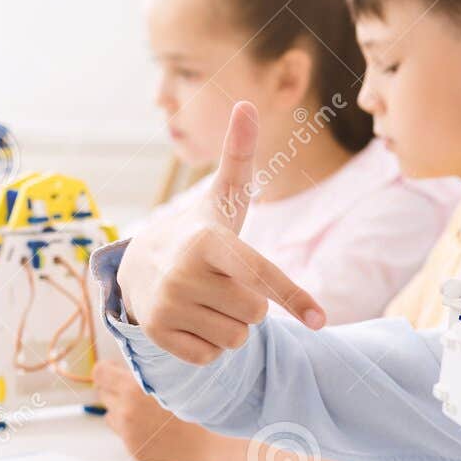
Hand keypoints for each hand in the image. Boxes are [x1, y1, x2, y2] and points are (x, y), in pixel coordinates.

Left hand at [93, 359, 220, 460]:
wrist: (214, 438)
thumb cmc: (200, 402)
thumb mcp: (173, 373)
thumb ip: (147, 365)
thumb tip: (124, 362)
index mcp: (134, 387)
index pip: (100, 372)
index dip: (109, 370)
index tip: (117, 370)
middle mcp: (127, 410)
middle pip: (103, 393)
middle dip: (116, 389)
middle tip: (137, 389)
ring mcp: (129, 432)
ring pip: (111, 413)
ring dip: (122, 409)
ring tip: (148, 409)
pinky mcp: (135, 448)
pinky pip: (122, 432)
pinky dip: (133, 428)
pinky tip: (155, 425)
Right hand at [116, 101, 323, 364]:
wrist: (138, 265)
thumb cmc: (200, 232)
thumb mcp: (223, 198)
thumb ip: (239, 155)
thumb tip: (246, 104)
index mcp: (207, 242)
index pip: (261, 275)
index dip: (294, 296)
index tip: (321, 319)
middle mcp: (183, 275)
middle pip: (256, 314)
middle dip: (249, 303)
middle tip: (223, 282)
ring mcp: (166, 307)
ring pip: (236, 340)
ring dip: (230, 325)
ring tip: (206, 299)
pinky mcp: (157, 336)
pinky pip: (211, 357)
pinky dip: (208, 344)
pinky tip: (191, 318)